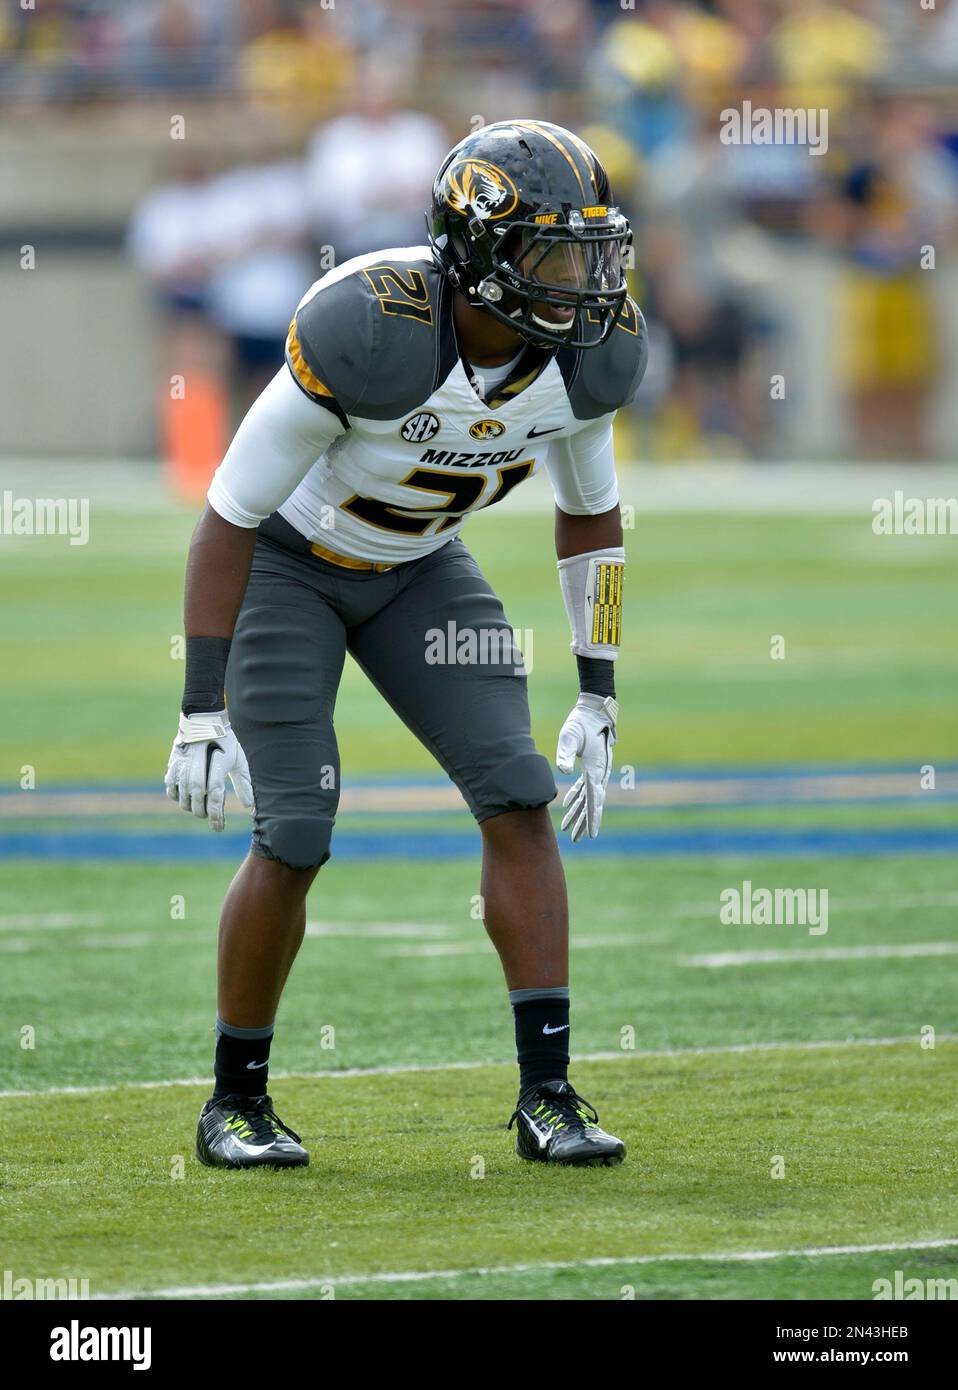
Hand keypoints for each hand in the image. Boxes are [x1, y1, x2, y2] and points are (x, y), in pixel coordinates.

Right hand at [165, 711, 253, 832]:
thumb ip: (244, 783)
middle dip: (202, 812)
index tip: (219, 828)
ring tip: (198, 807)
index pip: (216, 796)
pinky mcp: (173, 763)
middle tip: (209, 816)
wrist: (205, 720)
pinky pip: (170, 786)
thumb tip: (250, 806)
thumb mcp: (240, 760)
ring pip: (182, 796)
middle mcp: (198, 766)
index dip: (217, 815)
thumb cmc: (227, 741)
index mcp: (217, 765)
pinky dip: (177, 795)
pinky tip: (185, 796)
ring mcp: (183, 765)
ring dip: (190, 806)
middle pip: (197, 799)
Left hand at [555, 694, 617, 841]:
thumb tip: (564, 772)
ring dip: (579, 813)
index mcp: (596, 769)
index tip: (591, 834)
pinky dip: (577, 798)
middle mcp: (599, 773)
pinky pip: (585, 787)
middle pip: (592, 804)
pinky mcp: (591, 766)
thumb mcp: (569, 736)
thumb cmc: (581, 722)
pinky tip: (568, 805)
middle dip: (584, 823)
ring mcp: (597, 770)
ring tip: (569, 829)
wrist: (595, 711)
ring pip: (588, 798)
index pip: (594, 799)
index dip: (592, 818)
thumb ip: (565, 753)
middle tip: (576, 839)